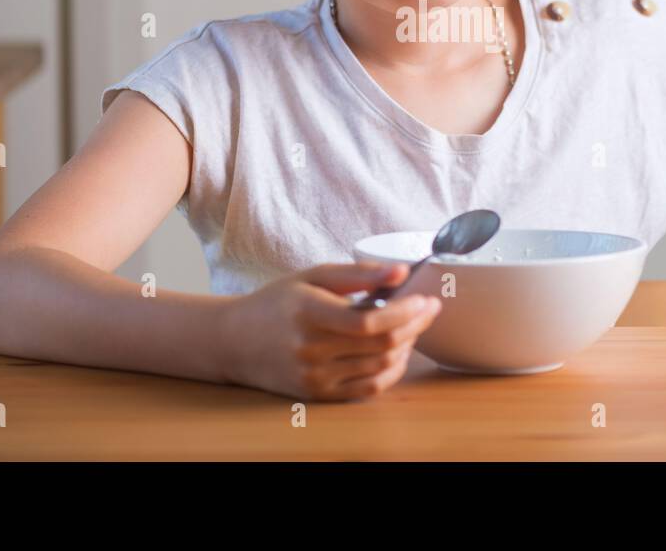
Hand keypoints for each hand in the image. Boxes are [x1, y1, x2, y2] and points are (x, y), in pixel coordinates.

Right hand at [216, 261, 441, 400]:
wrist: (235, 341)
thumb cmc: (278, 302)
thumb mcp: (313, 276)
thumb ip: (358, 273)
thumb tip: (401, 272)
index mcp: (308, 312)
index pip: (368, 320)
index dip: (405, 311)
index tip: (426, 299)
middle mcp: (310, 349)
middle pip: (380, 343)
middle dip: (415, 325)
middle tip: (430, 309)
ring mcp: (314, 376)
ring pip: (380, 366)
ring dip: (407, 345)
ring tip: (413, 326)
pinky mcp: (319, 394)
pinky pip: (369, 387)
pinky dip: (392, 369)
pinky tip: (398, 351)